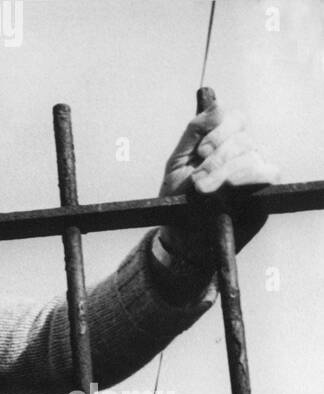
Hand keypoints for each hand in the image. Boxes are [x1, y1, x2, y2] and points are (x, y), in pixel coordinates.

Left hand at [158, 102, 278, 261]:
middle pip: (242, 139)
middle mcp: (245, 152)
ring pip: (251, 156)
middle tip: (197, 182)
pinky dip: (249, 177)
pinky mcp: (266, 190)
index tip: (200, 152)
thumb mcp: (177, 164)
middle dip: (216, 160)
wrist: (180, 236)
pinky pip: (269, 173)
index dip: (219, 132)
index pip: (234, 119)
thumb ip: (193, 132)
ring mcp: (257, 170)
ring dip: (225, 172)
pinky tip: (231, 186)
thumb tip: (214, 103)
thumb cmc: (178, 199)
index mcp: (225, 141)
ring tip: (202, 191)